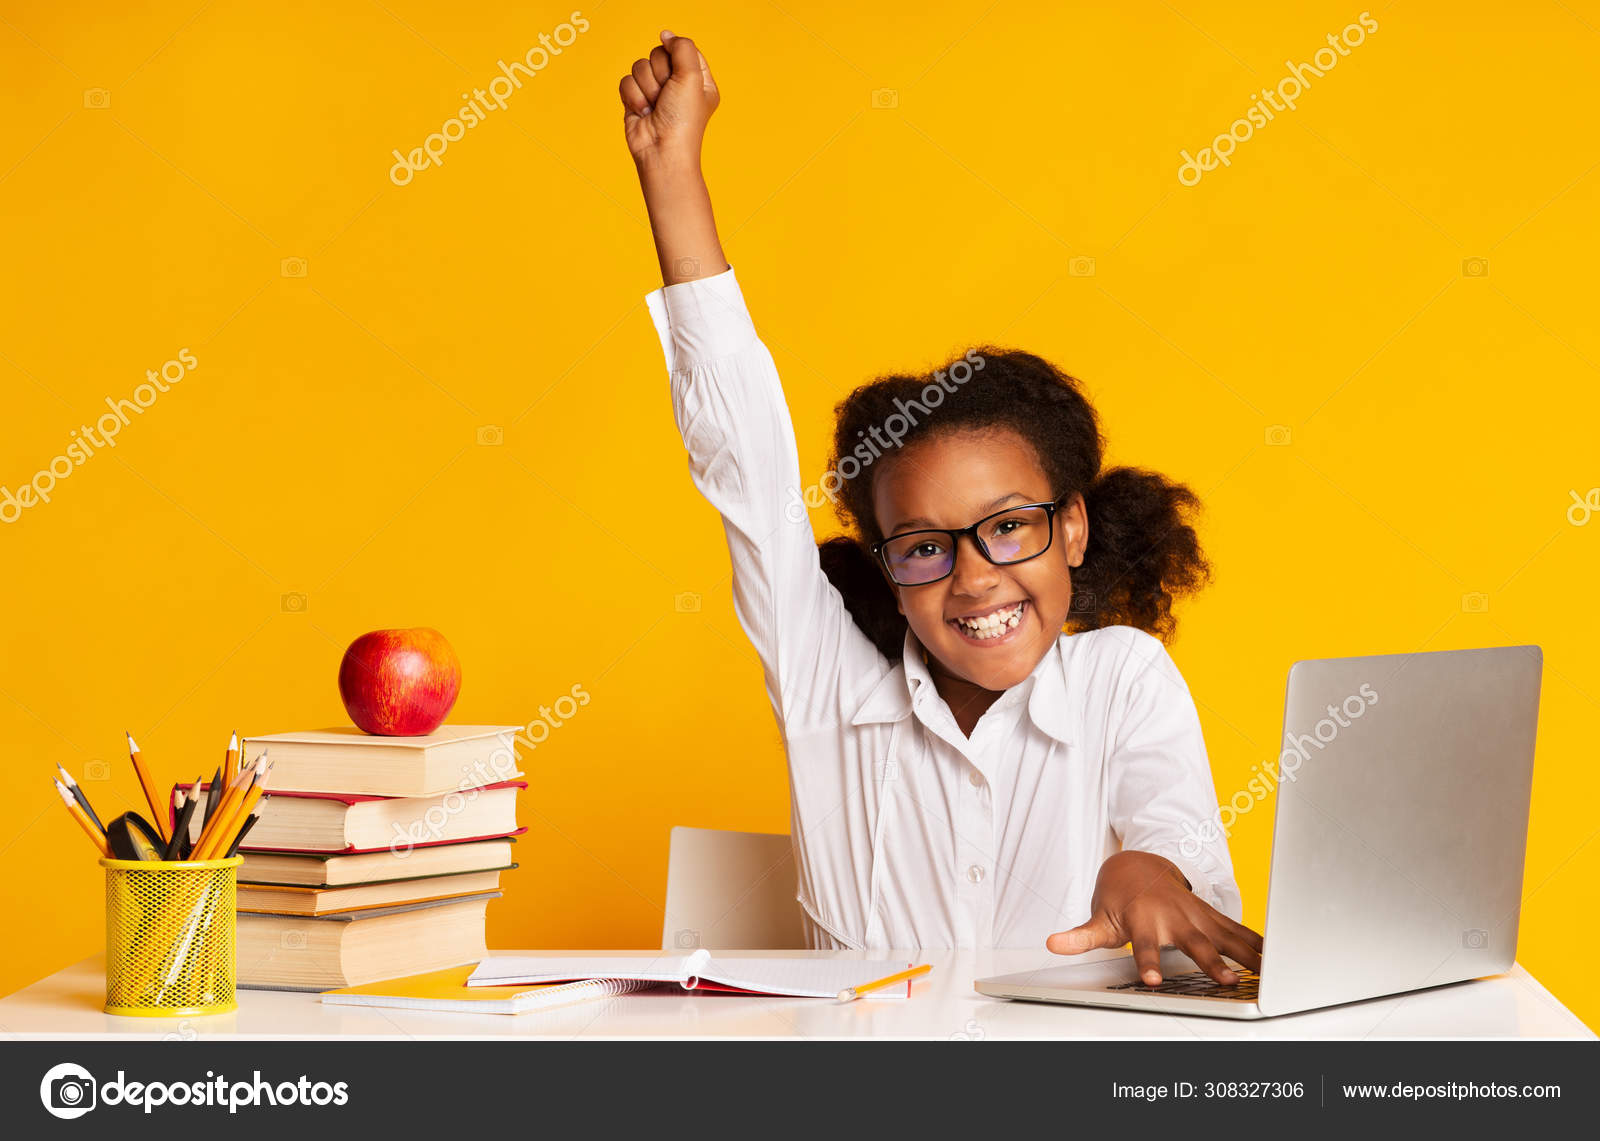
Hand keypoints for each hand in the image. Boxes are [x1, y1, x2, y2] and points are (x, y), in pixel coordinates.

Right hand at [619, 30, 719, 170]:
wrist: (662, 152)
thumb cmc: (683, 120)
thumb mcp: (692, 76)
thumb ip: (682, 47)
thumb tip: (666, 35)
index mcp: (698, 79)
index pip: (683, 49)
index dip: (676, 55)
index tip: (677, 71)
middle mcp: (677, 84)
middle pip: (658, 54)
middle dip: (659, 74)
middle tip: (667, 95)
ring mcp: (656, 92)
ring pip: (640, 66)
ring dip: (647, 87)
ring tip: (656, 107)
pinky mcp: (637, 100)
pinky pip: (626, 81)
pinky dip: (633, 97)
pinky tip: (644, 113)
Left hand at [1045, 851, 1263, 985]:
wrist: (1139, 867)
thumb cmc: (1119, 899)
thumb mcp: (1099, 917)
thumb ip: (1081, 936)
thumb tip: (1053, 942)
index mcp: (1145, 920)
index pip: (1146, 946)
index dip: (1149, 962)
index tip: (1153, 979)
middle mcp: (1175, 917)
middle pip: (1195, 942)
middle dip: (1211, 960)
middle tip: (1225, 980)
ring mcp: (1198, 915)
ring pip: (1225, 935)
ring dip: (1247, 954)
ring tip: (1268, 973)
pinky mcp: (1213, 916)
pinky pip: (1240, 931)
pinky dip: (1260, 944)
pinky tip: (1280, 959)